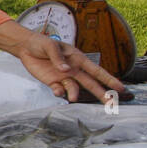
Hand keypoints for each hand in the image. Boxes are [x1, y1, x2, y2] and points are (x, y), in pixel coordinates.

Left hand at [0, 21, 123, 103]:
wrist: (26, 47)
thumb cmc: (42, 43)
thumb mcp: (50, 46)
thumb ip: (58, 58)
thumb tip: (66, 70)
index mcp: (78, 59)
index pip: (97, 71)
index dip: (109, 79)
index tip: (120, 88)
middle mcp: (74, 70)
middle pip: (90, 84)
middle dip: (101, 94)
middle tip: (111, 104)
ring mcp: (63, 77)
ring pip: (74, 88)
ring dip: (74, 93)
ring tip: (72, 98)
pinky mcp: (52, 82)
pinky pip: (58, 90)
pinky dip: (59, 92)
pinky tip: (57, 91)